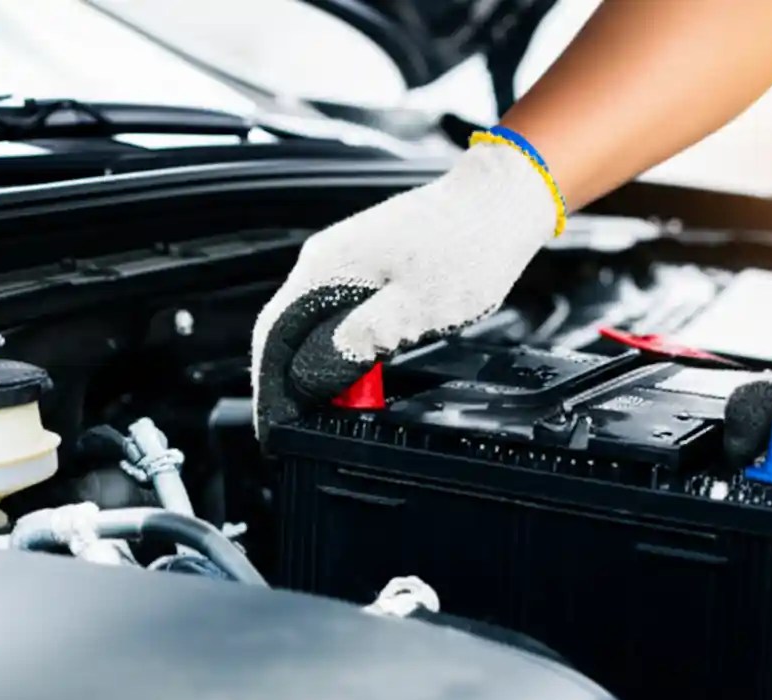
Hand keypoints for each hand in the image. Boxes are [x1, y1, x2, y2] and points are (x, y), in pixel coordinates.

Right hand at [251, 143, 555, 441]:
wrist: (502, 201)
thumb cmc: (469, 245)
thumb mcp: (416, 307)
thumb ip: (360, 340)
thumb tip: (313, 375)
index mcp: (326, 267)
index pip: (272, 335)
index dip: (269, 387)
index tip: (275, 426)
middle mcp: (327, 259)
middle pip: (287, 330)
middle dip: (292, 381)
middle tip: (303, 425)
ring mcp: (348, 258)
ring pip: (314, 323)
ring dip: (318, 365)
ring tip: (333, 404)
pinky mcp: (371, 262)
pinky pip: (338, 311)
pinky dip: (342, 345)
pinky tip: (360, 367)